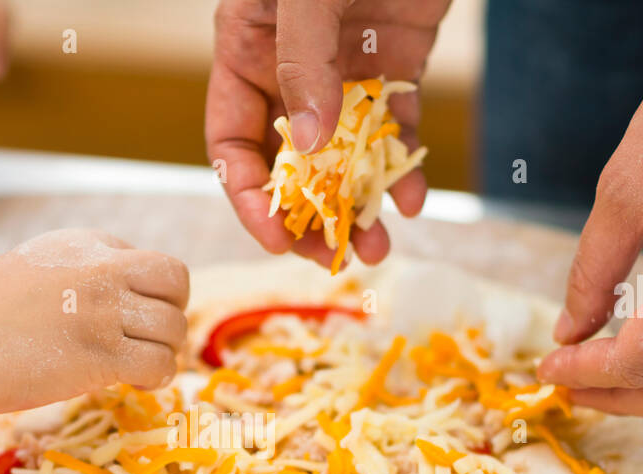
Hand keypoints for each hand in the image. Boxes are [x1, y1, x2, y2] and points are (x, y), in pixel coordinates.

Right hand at [0, 230, 189, 411]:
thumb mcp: (30, 272)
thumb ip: (70, 280)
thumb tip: (97, 311)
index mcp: (84, 244)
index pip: (145, 261)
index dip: (144, 295)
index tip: (124, 321)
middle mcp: (101, 269)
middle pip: (175, 280)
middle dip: (172, 311)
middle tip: (149, 339)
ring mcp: (105, 309)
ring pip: (173, 326)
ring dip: (165, 351)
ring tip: (139, 368)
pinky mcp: (104, 353)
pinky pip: (161, 363)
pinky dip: (158, 378)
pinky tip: (135, 384)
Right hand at [207, 0, 447, 268]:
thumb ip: (302, 60)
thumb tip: (306, 146)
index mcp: (245, 47)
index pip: (231, 142)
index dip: (249, 197)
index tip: (277, 239)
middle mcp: (288, 68)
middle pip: (287, 163)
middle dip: (308, 216)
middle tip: (334, 258)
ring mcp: (344, 70)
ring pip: (342, 157)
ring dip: (357, 206)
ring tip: (376, 249)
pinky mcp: (395, 66)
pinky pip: (392, 130)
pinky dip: (401, 168)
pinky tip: (410, 199)